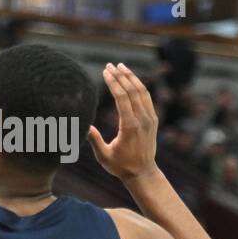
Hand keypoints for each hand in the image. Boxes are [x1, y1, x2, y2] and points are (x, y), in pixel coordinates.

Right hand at [88, 63, 159, 184]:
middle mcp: (142, 120)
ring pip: (142, 92)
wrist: (143, 173)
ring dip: (131, 77)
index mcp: (130, 126)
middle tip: (109, 65)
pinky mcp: (153, 120)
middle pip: (132, 90)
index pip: (122, 97)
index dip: (113, 82)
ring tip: (121, 66)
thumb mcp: (104, 156)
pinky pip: (147, 98)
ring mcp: (150, 119)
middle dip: (120, 75)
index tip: (105, 71)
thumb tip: (84, 125)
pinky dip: (139, 86)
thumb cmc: (121, 166)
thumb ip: (94, 140)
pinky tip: (131, 79)